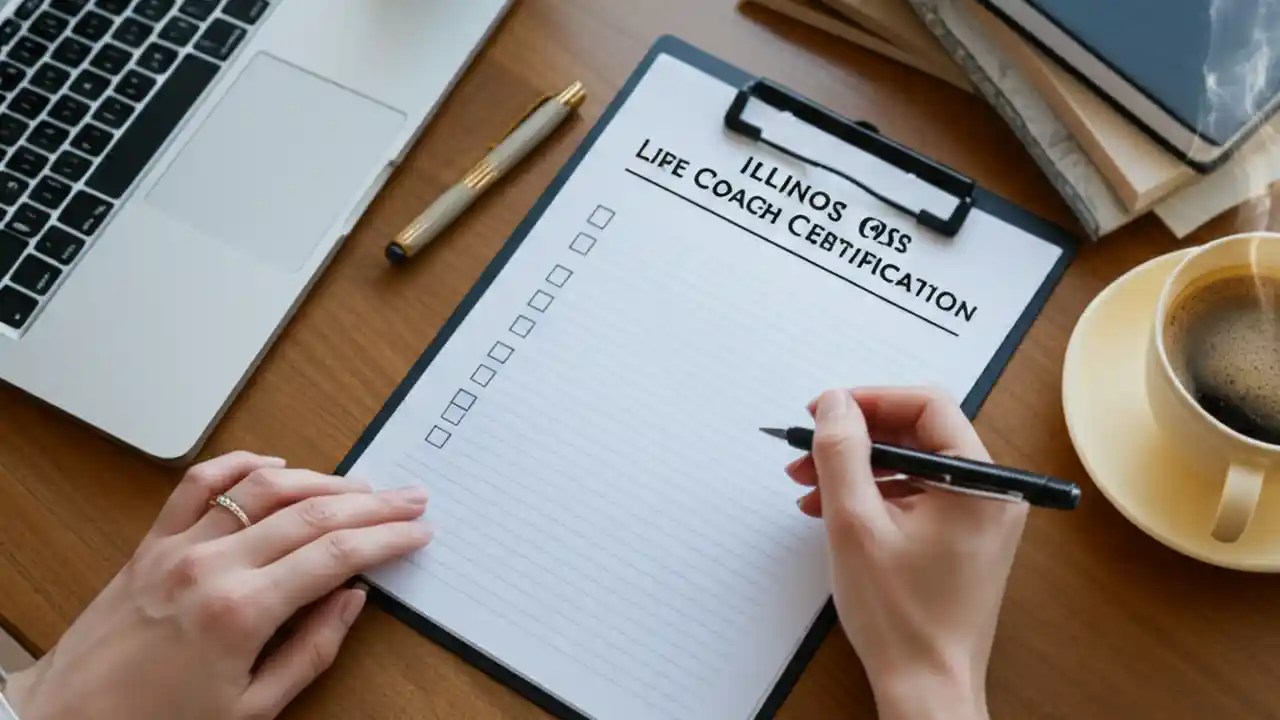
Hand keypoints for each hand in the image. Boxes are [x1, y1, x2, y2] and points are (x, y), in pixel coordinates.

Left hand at [5, 452, 431, 719]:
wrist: (70, 719)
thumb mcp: (251, 710)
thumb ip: (312, 651)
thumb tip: (353, 598)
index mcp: (242, 612)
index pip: (336, 555)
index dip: (387, 538)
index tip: (417, 532)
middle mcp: (212, 566)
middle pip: (312, 513)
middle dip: (372, 503)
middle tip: (411, 499)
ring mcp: (179, 546)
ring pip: (264, 488)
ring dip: (321, 479)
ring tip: (360, 486)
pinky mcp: (152, 542)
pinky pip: (200, 484)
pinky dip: (241, 465)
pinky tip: (275, 466)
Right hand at [787, 388, 1026, 719]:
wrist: (926, 687)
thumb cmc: (900, 618)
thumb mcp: (855, 523)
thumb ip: (842, 452)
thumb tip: (835, 402)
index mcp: (981, 482)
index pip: (926, 406)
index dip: (869, 400)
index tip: (823, 410)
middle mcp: (990, 493)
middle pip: (917, 434)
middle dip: (855, 438)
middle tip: (806, 449)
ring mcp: (978, 517)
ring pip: (911, 465)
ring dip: (856, 468)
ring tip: (806, 485)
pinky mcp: (961, 538)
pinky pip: (915, 495)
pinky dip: (872, 495)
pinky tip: (830, 509)